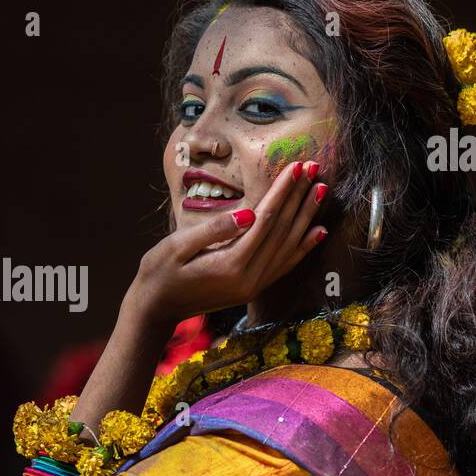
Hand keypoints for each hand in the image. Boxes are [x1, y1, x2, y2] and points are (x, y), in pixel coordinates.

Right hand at [125, 160, 327, 329]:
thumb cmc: (159, 273)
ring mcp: (253, 286)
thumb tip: (247, 214)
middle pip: (282, 231)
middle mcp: (249, 279)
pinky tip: (318, 232)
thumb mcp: (176, 247)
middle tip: (315, 167)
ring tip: (321, 190)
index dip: (282, 192)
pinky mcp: (252, 289)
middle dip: (299, 197)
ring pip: (288, 247)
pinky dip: (303, 247)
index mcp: (231, 265)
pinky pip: (284, 265)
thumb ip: (213, 231)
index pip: (265, 221)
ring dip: (306, 216)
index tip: (296, 166)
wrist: (155, 309)